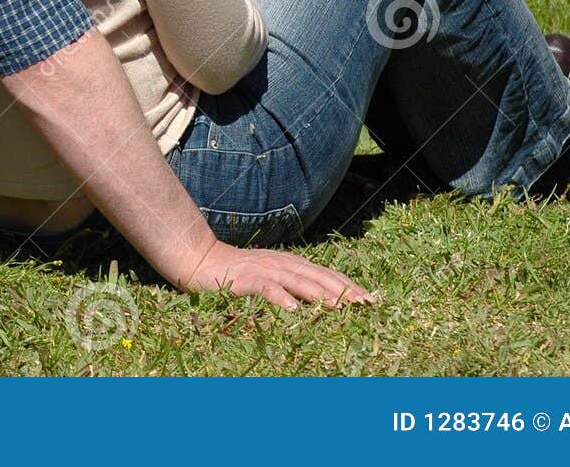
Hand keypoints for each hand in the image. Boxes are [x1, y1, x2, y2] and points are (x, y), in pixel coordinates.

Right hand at [186, 241, 372, 310]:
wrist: (199, 260)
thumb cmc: (235, 274)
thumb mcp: (268, 276)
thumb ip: (289, 284)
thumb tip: (314, 303)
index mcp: (290, 263)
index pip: (326, 274)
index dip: (348, 286)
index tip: (370, 299)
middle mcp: (282, 263)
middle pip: (319, 276)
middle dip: (345, 291)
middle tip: (366, 305)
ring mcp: (265, 269)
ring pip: (299, 282)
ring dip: (322, 295)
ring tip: (341, 308)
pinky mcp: (247, 278)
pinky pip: (267, 288)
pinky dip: (282, 298)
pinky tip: (294, 311)